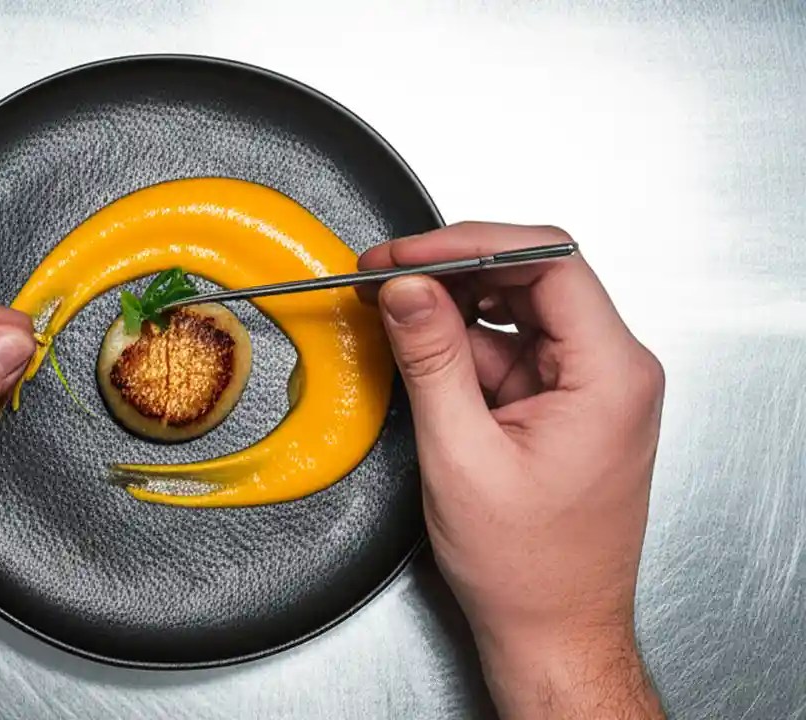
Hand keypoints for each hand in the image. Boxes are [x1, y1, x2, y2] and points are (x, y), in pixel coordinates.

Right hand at [360, 223, 664, 718]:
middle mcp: (612, 371)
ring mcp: (587, 388)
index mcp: (612, 373)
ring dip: (450, 312)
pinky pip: (508, 353)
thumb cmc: (529, 569)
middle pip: (532, 279)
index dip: (469, 245)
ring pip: (514, 314)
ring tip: (389, 313)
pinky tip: (417, 352)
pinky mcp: (561, 406)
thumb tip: (405, 289)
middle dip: (451, 272)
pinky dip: (460, 349)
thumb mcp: (462, 454)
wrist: (553, 632)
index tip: (407, 254)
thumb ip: (431, 359)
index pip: (549, 261)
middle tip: (385, 274)